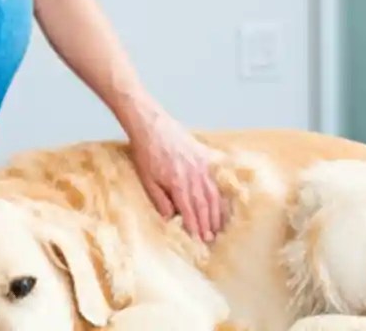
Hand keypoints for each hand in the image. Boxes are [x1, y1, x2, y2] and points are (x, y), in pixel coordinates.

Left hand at [129, 109, 224, 241]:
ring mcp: (201, 166)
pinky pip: (214, 180)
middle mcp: (193, 175)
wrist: (152, 125)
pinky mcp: (204, 157)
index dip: (195, 226)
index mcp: (178, 183)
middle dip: (208, 223)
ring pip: (213, 194)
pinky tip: (220, 204)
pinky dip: (218, 195)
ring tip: (218, 227)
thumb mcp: (147, 179)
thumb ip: (160, 200)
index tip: (199, 240)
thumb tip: (170, 218)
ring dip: (216, 212)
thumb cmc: (146, 152)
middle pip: (204, 204)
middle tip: (212, 239)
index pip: (190, 210)